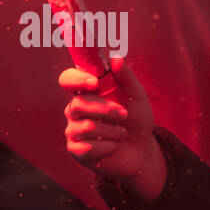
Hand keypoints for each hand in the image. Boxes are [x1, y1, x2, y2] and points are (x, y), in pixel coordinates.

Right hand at [60, 56, 165, 200]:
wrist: (142, 151)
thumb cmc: (137, 121)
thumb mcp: (137, 97)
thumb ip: (127, 77)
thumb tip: (116, 58)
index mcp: (86, 92)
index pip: (67, 80)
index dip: (76, 80)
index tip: (94, 83)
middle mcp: (75, 109)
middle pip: (79, 104)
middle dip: (107, 110)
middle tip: (124, 115)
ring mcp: (73, 130)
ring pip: (87, 127)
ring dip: (112, 131)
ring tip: (122, 133)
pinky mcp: (76, 150)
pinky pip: (87, 147)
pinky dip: (108, 147)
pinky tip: (113, 147)